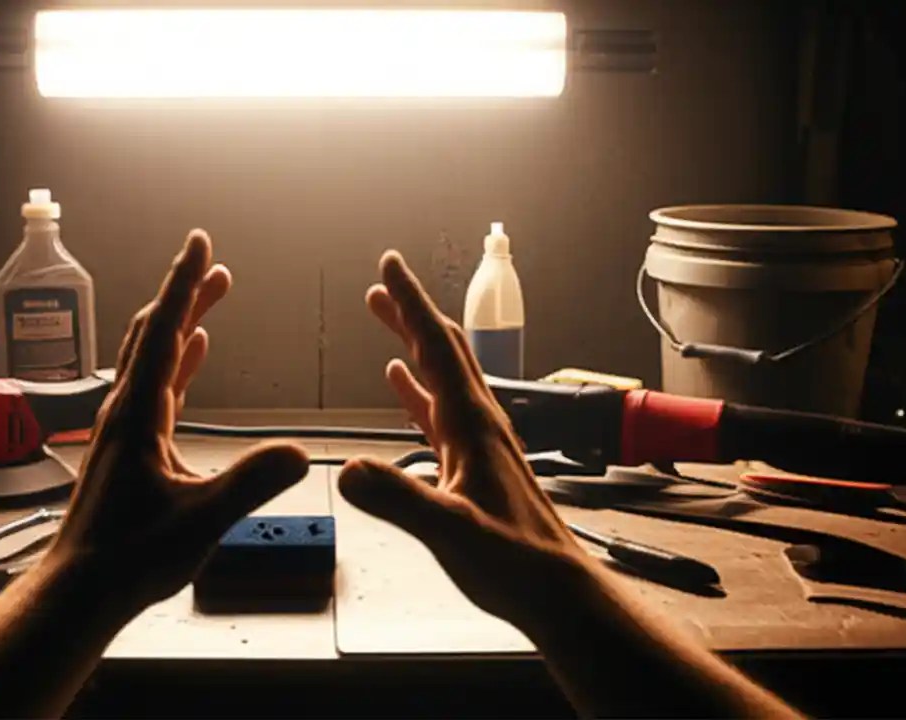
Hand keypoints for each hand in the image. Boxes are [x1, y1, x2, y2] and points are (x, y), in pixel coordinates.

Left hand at [50, 230, 309, 608]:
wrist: (80, 591)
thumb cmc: (129, 558)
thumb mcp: (202, 520)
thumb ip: (252, 483)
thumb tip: (299, 452)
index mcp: (138, 414)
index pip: (165, 331)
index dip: (185, 284)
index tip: (200, 242)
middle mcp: (125, 410)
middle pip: (155, 334)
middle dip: (186, 294)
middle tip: (216, 265)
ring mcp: (123, 428)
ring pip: (153, 359)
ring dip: (182, 324)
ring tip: (210, 301)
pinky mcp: (127, 448)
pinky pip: (155, 387)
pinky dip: (178, 362)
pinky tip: (194, 358)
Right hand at [338, 251, 594, 631]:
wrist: (556, 590)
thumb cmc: (516, 563)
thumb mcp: (451, 531)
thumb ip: (401, 500)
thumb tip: (349, 471)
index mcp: (473, 425)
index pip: (437, 348)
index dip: (410, 303)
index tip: (390, 264)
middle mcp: (478, 423)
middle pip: (443, 350)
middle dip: (410, 312)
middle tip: (381, 283)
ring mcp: (477, 442)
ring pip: (441, 376)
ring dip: (411, 343)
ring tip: (386, 318)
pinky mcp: (472, 465)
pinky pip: (438, 413)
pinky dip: (415, 390)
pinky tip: (399, 385)